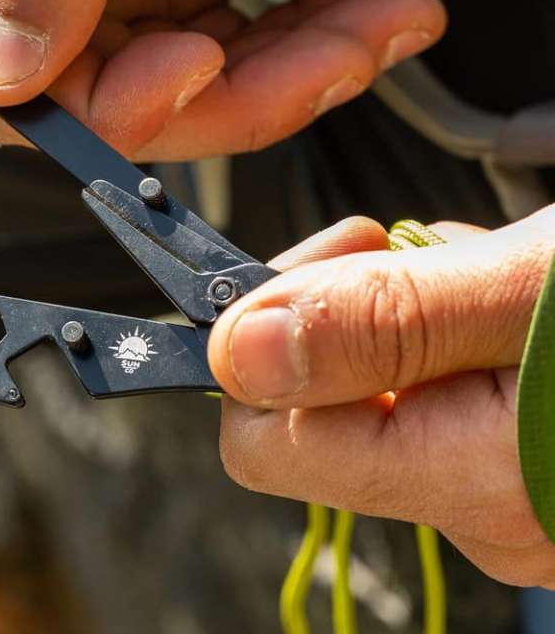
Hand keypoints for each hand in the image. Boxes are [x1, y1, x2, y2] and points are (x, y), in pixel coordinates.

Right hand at [0, 0, 445, 158]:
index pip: (19, 91)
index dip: (113, 107)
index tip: (205, 65)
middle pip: (132, 102)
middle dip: (253, 91)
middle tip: (353, 49)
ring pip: (204, 86)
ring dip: (310, 59)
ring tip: (394, 7)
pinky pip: (241, 49)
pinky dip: (316, 26)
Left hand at [208, 209, 554, 586]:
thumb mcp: (522, 290)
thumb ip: (380, 325)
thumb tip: (238, 352)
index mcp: (465, 481)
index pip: (263, 439)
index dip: (263, 339)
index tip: (314, 267)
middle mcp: (475, 510)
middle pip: (319, 404)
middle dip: (343, 309)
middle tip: (408, 251)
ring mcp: (499, 488)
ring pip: (375, 387)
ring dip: (399, 311)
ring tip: (473, 269)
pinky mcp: (517, 457)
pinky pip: (429, 391)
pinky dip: (439, 330)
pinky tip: (492, 296)